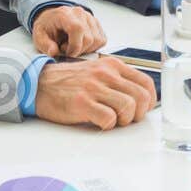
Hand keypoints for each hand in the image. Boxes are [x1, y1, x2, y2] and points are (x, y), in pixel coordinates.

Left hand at [32, 5, 106, 56]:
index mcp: (65, 14)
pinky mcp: (97, 24)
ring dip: (87, 49)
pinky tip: (81, 45)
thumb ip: (45, 44)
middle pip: (89, 38)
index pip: (77, 29)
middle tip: (67, 50)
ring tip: (74, 46)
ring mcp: (90, 18)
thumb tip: (53, 52)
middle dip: (79, 51)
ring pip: (98, 40)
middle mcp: (80, 14)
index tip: (67, 53)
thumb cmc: (47, 27)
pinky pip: (102, 40)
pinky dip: (93, 47)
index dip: (74, 46)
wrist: (52, 19)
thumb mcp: (39, 36)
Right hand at [35, 58, 156, 129]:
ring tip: (113, 120)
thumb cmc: (69, 82)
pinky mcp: (82, 103)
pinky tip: (100, 121)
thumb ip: (117, 80)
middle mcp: (106, 74)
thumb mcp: (97, 72)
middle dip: (139, 113)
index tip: (144, 109)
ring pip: (128, 107)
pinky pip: (109, 118)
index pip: (145, 82)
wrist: (40, 84)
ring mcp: (94, 87)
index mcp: (112, 66)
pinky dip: (108, 125)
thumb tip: (139, 97)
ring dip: (124, 120)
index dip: (150, 100)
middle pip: (141, 97)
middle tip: (128, 118)